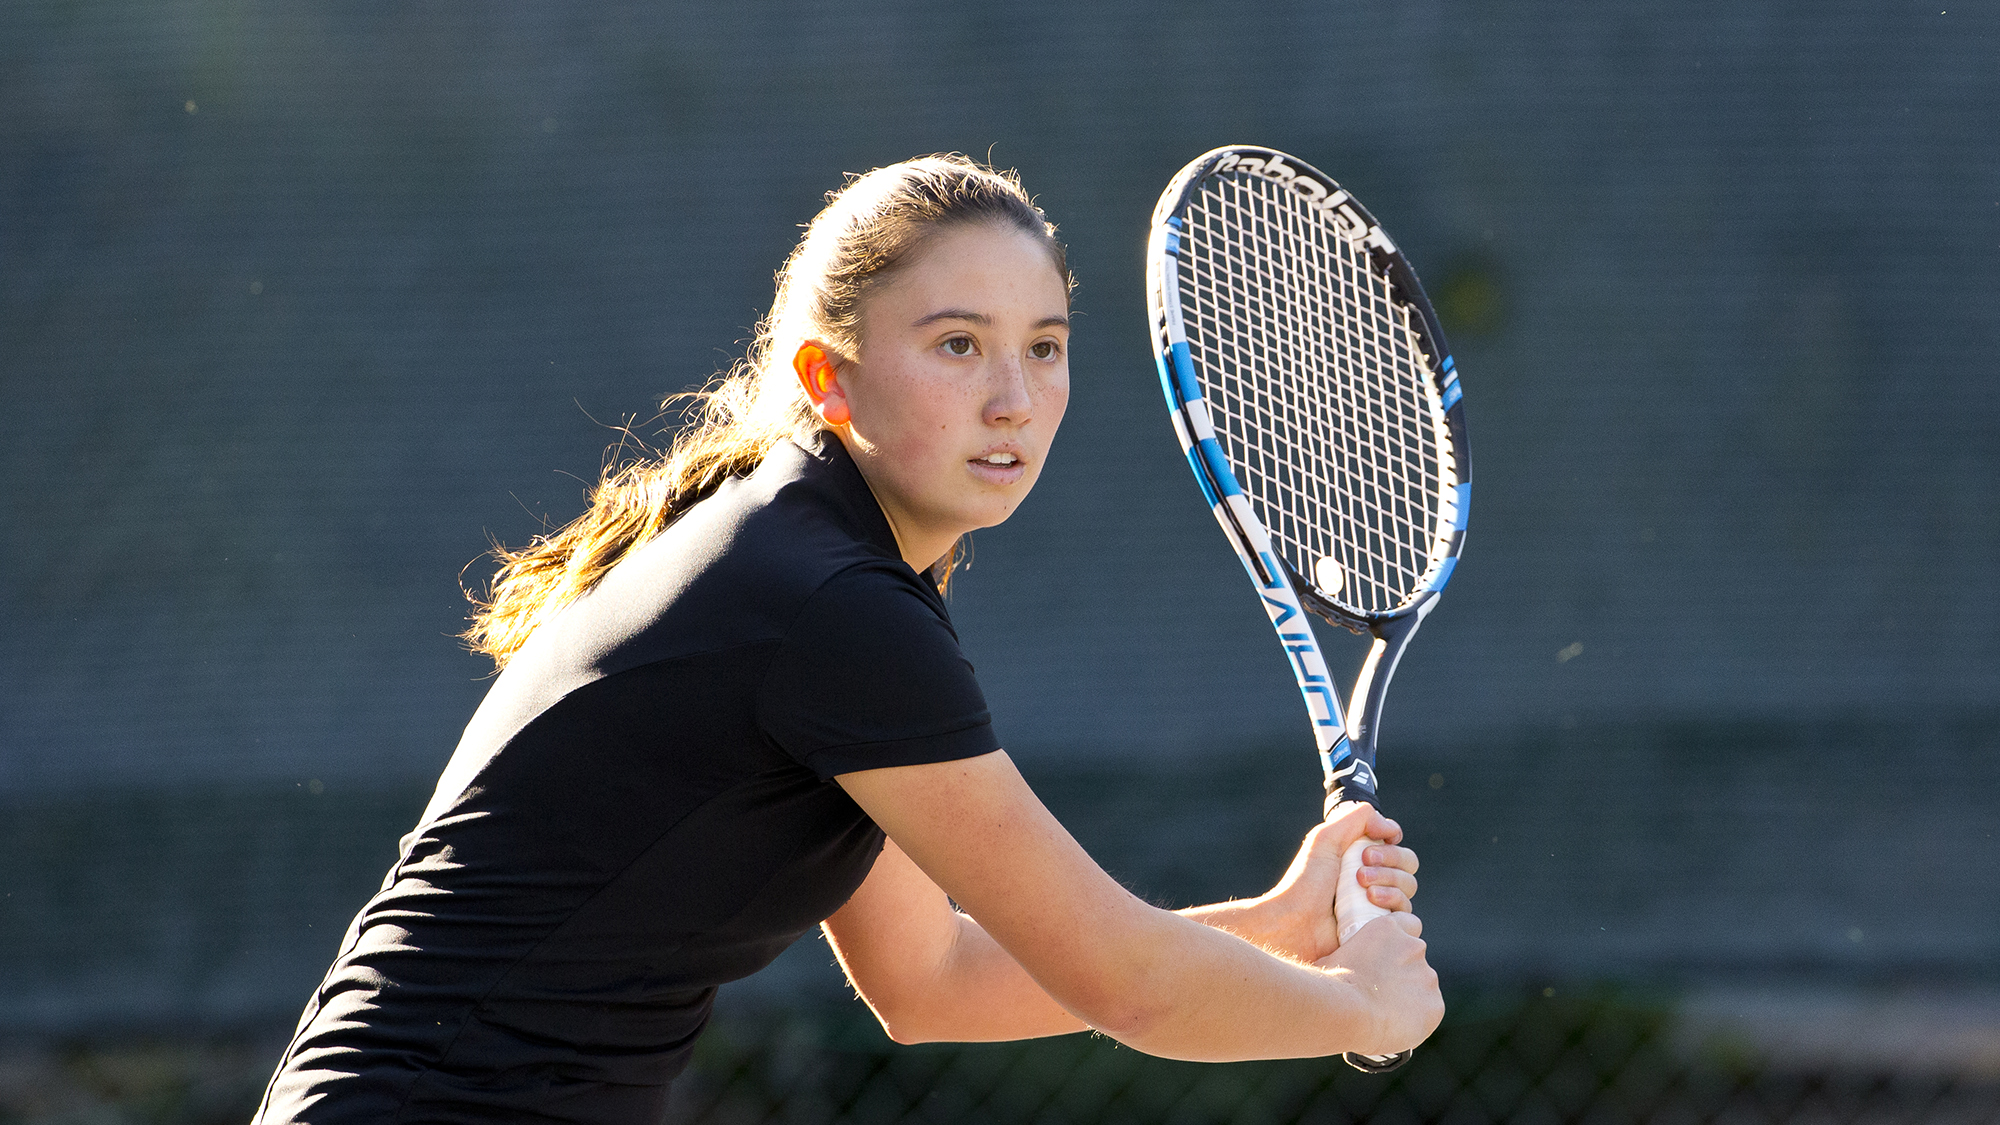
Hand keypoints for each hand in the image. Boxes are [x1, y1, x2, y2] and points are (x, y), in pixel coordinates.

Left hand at [1245, 806, 1417, 960]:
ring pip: (1409, 888)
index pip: (1396, 845)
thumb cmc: (1306, 882)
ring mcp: (1378, 904)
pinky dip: (1394, 905)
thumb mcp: (1326, 838)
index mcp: (1361, 857)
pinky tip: (1373, 904)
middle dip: (1390, 862)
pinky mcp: (1381, 928)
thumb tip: (1391, 828)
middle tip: (1361, 868)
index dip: (1389, 844)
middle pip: (1408, 864)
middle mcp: (1373, 879)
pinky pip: (1408, 916)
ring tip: (1362, 888)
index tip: (1368, 850)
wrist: (1296, 922)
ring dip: (1389, 882)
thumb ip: (1358, 818)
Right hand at [1317, 912, 1442, 1056]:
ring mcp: (1427, 977)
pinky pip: (1429, 1011)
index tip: (1387, 958)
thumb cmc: (1327, 984)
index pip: (1407, 924)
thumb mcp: (1330, 957)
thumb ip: (1346, 956)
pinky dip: (1417, 1019)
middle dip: (1402, 974)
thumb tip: (1336, 966)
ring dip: (1409, 996)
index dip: (1399, 941)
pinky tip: (1396, 1026)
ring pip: (1422, 986)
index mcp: (1387, 928)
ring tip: (1383, 1015)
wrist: (1344, 1010)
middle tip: (1379, 993)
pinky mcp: (1434, 1005)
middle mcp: (1413, 947)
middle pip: (1415, 959)